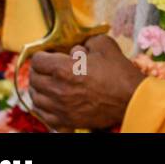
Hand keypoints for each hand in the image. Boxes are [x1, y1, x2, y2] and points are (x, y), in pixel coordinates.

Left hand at [27, 34, 144, 130]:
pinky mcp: (65, 121)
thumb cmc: (119, 72)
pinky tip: (48, 101)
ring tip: (46, 83)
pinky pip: (42, 115)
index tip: (47, 54)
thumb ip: (85, 42)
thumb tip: (76, 49)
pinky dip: (42, 107)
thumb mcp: (104, 45)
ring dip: (38, 88)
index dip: (41, 54)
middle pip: (33, 79)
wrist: (131, 98)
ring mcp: (59, 108)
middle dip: (38, 70)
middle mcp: (57, 90)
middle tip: (46, 67)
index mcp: (64, 70)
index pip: (37, 61)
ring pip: (35, 98)